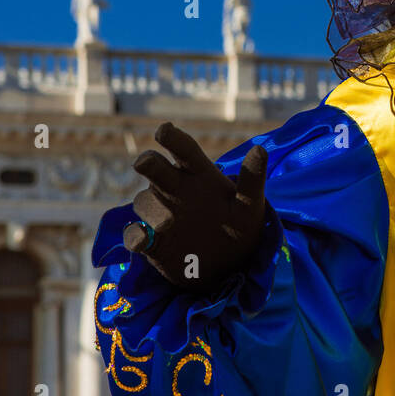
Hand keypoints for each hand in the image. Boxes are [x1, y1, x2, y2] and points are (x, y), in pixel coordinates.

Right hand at [122, 121, 268, 291]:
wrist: (232, 264)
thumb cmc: (241, 225)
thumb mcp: (251, 203)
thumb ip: (253, 178)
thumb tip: (260, 149)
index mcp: (198, 173)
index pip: (182, 149)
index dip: (171, 137)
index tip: (163, 131)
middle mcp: (174, 188)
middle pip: (154, 168)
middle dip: (147, 163)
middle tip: (145, 162)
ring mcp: (160, 214)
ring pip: (143, 201)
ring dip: (151, 208)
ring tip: (169, 222)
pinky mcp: (152, 242)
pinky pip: (134, 235)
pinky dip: (134, 235)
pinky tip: (142, 239)